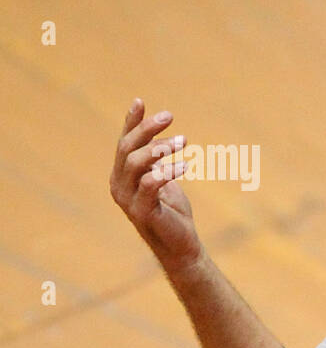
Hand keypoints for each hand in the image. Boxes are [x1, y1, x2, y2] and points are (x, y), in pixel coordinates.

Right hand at [108, 100, 203, 277]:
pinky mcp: (142, 212)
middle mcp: (118, 184)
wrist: (180, 246)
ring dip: (159, 148)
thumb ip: (156, 161)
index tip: (140, 101)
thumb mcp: (163, 179)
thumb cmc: (172, 212)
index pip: (124, 142)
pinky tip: (184, 166)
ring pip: (135, 164)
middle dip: (147, 129)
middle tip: (170, 116)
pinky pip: (150, 185)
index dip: (131, 122)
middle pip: (128, 148)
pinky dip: (166, 172)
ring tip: (183, 141)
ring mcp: (127, 199)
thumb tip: (156, 138)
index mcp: (122, 175)